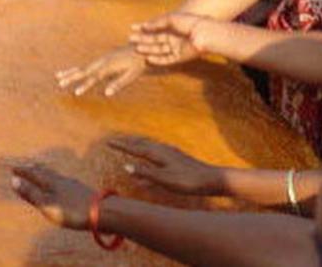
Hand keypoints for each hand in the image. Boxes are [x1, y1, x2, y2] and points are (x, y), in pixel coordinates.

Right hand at [10, 164, 93, 229]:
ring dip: (47, 173)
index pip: (33, 174)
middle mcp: (61, 180)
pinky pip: (65, 182)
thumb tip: (13, 180)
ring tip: (43, 172)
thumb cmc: (72, 211)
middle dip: (34, 169)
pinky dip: (58, 180)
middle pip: (45, 172)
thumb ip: (31, 193)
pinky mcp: (82, 191)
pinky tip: (63, 186)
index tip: (13, 167)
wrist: (102, 213)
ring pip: (56, 176)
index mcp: (51, 182)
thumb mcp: (47, 204)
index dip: (23, 171)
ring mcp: (73, 185)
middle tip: (27, 164)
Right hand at [56, 48, 145, 96]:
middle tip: (59, 83)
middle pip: (84, 71)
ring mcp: (101, 60)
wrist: (142, 48)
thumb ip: (119, 83)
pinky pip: (88, 66)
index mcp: (108, 66)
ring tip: (57, 77)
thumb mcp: (132, 75)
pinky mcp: (102, 61)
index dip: (85, 86)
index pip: (94, 78)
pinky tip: (73, 73)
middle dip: (71, 77)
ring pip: (83, 67)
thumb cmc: (139, 63)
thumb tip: (106, 93)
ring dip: (70, 72)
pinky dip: (78, 70)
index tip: (76, 93)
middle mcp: (102, 62)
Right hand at [107, 134, 224, 195]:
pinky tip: (149, 162)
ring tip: (129, 145)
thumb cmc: (189, 181)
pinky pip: (157, 153)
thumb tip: (125, 166)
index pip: (135, 148)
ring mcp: (171, 154)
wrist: (213, 179)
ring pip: (149, 147)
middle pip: (141, 144)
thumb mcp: (165, 180)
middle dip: (127, 142)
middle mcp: (163, 150)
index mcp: (158, 154)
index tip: (108, 142)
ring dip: (137, 145)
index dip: (121, 146)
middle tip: (114, 140)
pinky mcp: (177, 159)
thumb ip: (146, 173)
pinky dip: (148, 154)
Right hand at [128, 13, 210, 65]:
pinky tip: (148, 58)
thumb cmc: (189, 22)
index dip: (143, 28)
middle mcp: (172, 38)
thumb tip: (143, 26)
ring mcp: (176, 48)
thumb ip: (156, 23)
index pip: (154, 29)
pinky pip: (166, 60)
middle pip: (154, 40)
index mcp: (171, 28)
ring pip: (158, 50)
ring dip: (148, 49)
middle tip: (130, 39)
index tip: (131, 28)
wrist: (204, 33)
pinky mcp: (179, 58)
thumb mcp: (170, 19)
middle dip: (142, 39)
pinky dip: (157, 60)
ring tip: (137, 49)